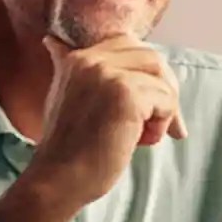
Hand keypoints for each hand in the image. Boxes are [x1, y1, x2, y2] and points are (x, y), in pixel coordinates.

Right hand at [28, 34, 185, 206]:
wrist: (59, 179)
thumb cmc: (69, 147)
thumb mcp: (64, 96)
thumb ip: (73, 70)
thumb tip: (54, 42)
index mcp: (77, 57)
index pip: (130, 45)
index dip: (147, 74)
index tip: (149, 104)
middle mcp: (91, 59)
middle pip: (152, 58)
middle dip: (165, 89)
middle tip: (161, 121)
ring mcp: (108, 75)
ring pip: (162, 79)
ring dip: (165, 108)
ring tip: (147, 133)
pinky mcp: (126, 94)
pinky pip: (167, 100)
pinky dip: (164, 123)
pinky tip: (142, 141)